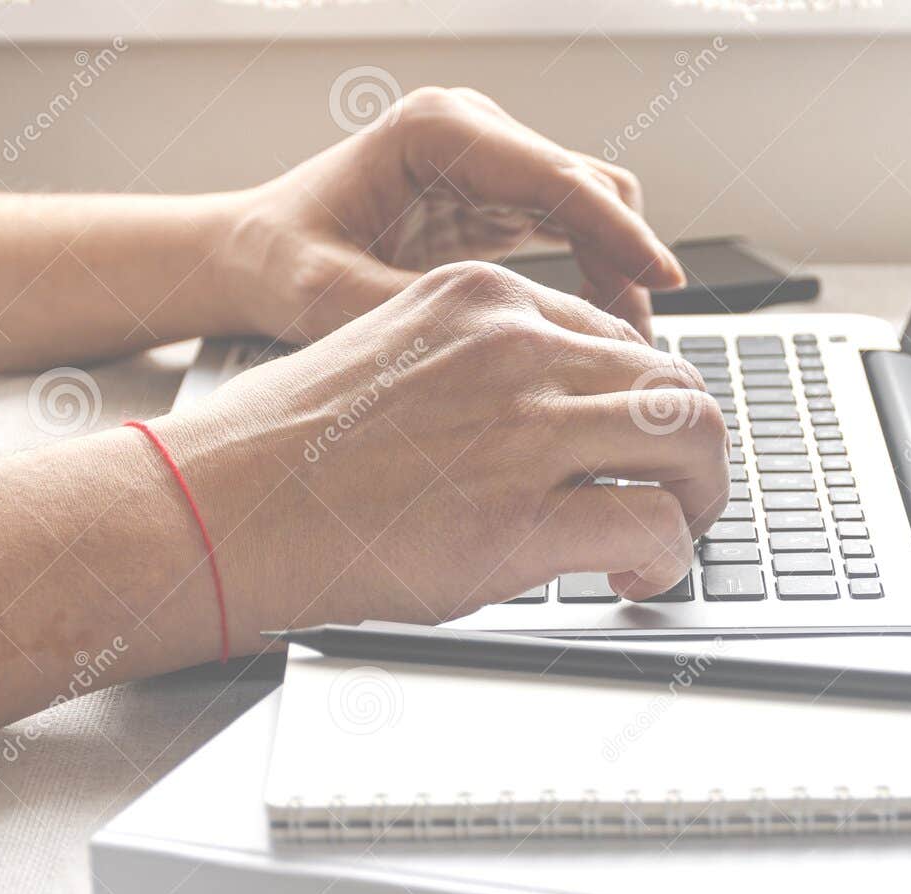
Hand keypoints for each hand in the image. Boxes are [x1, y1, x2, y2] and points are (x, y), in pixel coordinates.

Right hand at [153, 262, 726, 642]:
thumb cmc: (282, 451)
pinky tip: (630, 576)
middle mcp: (515, 346)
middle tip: (681, 496)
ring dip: (698, 497)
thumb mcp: (393, 358)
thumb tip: (554, 422)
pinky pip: (655, 523)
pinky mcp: (521, 515)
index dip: (642, 403)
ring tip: (672, 535)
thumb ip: (481, 372)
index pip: (619, 339)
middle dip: (693, 447)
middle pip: (672, 381)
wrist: (213, 509)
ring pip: (688, 438)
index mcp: (483, 300)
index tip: (637, 447)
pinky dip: (666, 557)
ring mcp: (523, 425)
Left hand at [214, 87, 683, 343]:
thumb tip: (502, 349)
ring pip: (590, 209)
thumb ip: (414, 312)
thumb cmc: (278, 261)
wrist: (251, 253)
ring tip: (621, 353)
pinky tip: (591, 332)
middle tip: (640, 349)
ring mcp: (488, 161)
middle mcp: (472, 133)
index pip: (557, 177)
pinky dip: (592, 276)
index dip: (620, 234)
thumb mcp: (330, 297)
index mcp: (437, 131)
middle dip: (626, 261)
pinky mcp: (494, 197)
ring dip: (615, 273)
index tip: (664, 282)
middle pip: (589, 187)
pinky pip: (569, 230)